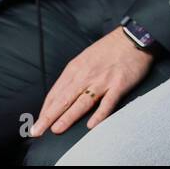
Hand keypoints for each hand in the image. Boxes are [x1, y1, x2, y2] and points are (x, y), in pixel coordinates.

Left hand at [29, 28, 152, 136]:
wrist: (132, 37)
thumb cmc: (108, 49)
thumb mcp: (84, 58)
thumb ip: (74, 76)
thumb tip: (61, 96)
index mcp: (75, 69)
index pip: (56, 93)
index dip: (45, 109)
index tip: (38, 123)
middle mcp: (86, 75)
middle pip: (64, 99)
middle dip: (49, 116)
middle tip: (37, 131)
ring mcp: (102, 81)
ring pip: (82, 102)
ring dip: (68, 117)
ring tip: (56, 129)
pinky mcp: (119, 85)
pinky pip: (108, 103)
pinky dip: (99, 115)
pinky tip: (91, 125)